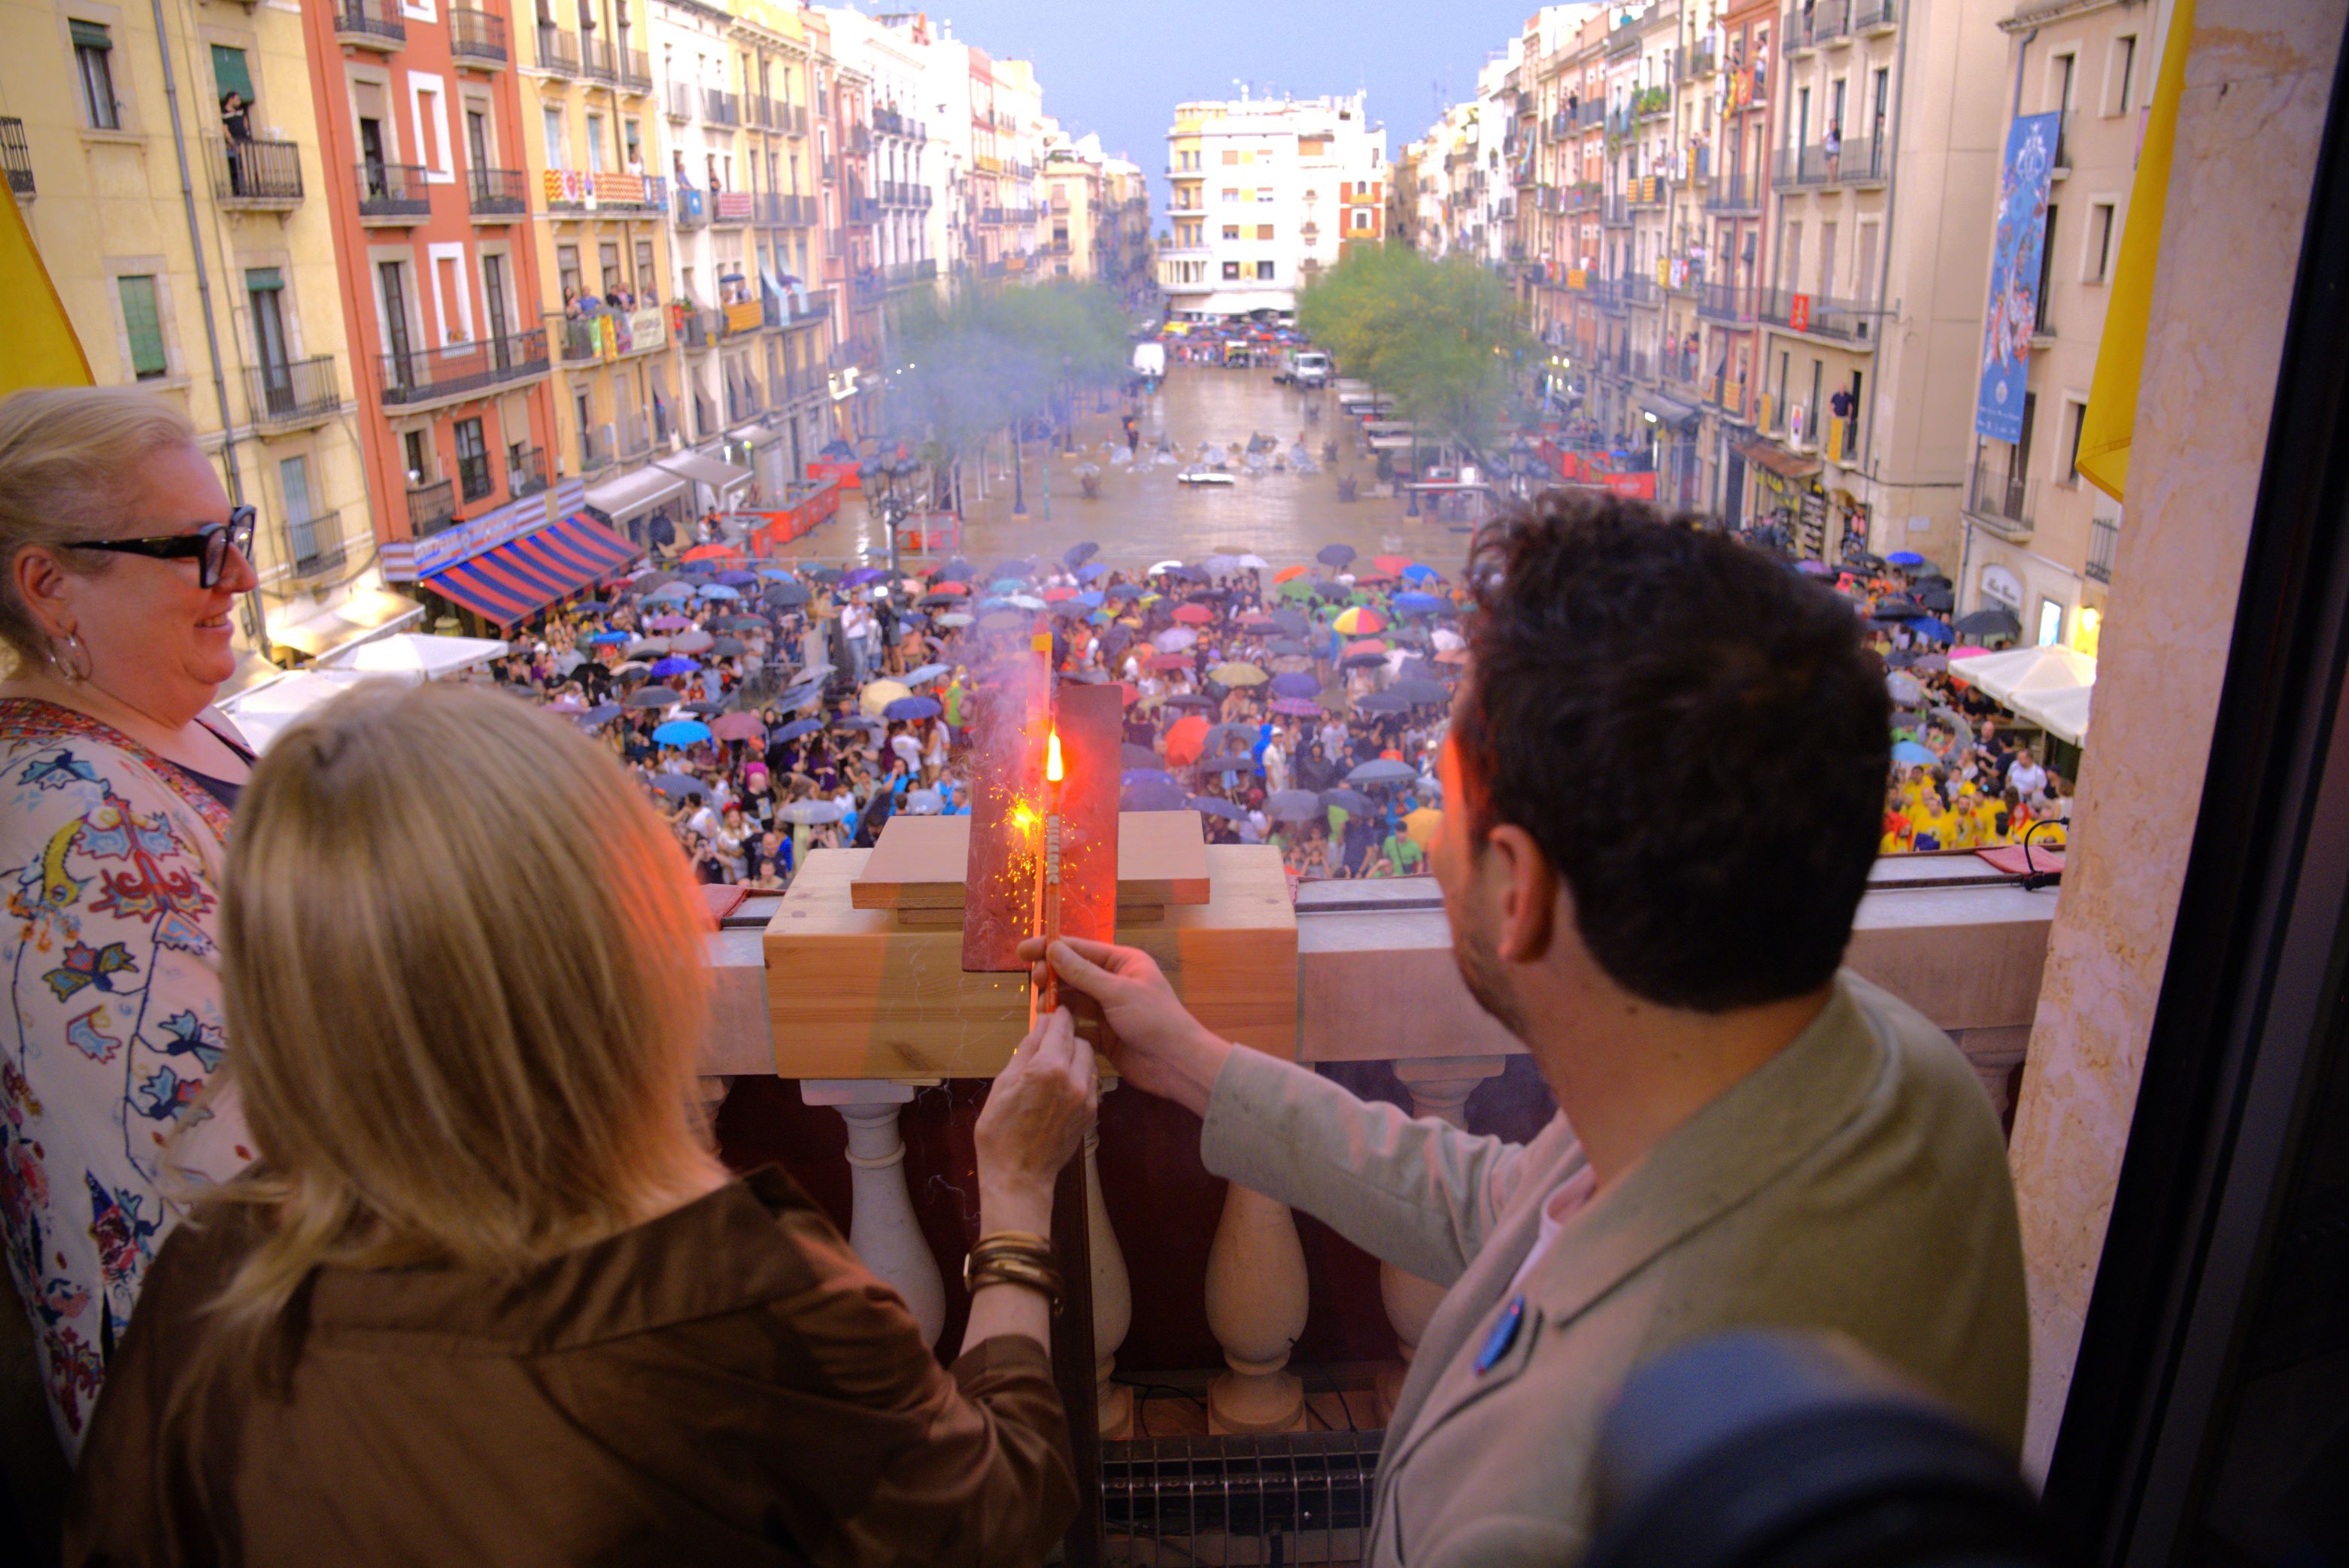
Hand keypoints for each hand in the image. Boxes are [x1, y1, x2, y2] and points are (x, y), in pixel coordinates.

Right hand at [973, 1008, 1097, 1231]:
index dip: (1057, 1015)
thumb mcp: (1004, 1083)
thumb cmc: (1000, 1131)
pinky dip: (1079, 1075)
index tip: (1052, 1010)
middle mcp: (1073, 1079)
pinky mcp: (1091, 1112)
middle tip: (1049, 1039)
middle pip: (1078, 1039)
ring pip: (1088, 1059)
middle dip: (1065, 1035)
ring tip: (1054, 1064)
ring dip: (1074, 1055)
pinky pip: (1090, 1081)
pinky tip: (1061, 1085)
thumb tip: (1040, 1024)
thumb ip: (1027, 1050)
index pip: (1061, 1025)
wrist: (1019, 1175)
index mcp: (1048, 1067)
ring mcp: (1086, 1097)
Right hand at [1017, 936, 1231, 1116]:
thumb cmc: (1155, 1020)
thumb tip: (1053, 949)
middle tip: (1035, 982)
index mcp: (1124, 963)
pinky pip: (1079, 1026)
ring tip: (1041, 1008)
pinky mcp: (1104, 1036)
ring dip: (1057, 1002)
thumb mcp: (1117, 992)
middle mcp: (1115, 983)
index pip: (1081, 949)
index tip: (1024, 950)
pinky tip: (1053, 1028)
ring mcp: (1109, 1010)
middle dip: (1053, 977)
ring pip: (1074, 1001)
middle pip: (1075, 974)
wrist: (1177, 1065)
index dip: (1051, 948)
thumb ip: (1083, 973)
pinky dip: (1066, 1027)